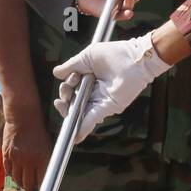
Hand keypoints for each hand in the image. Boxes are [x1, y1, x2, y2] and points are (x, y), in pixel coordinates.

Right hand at [2, 109, 51, 190]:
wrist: (23, 115)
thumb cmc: (38, 128)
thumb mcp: (47, 144)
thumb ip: (46, 160)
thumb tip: (46, 174)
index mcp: (43, 157)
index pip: (42, 180)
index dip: (42, 184)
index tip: (41, 185)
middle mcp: (29, 160)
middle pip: (28, 183)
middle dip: (30, 187)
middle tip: (31, 187)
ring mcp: (16, 157)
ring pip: (17, 179)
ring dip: (20, 182)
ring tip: (23, 181)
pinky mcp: (6, 153)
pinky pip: (7, 170)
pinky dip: (11, 173)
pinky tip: (14, 172)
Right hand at [52, 32, 171, 143]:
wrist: (134, 59)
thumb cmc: (114, 54)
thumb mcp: (87, 57)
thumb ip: (71, 66)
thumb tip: (56, 73)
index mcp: (88, 78)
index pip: (71, 88)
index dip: (66, 88)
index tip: (70, 80)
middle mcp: (93, 91)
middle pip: (73, 102)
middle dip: (64, 100)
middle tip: (65, 94)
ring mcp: (100, 100)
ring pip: (80, 112)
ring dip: (68, 114)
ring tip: (62, 106)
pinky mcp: (107, 107)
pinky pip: (92, 119)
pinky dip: (83, 128)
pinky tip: (74, 136)